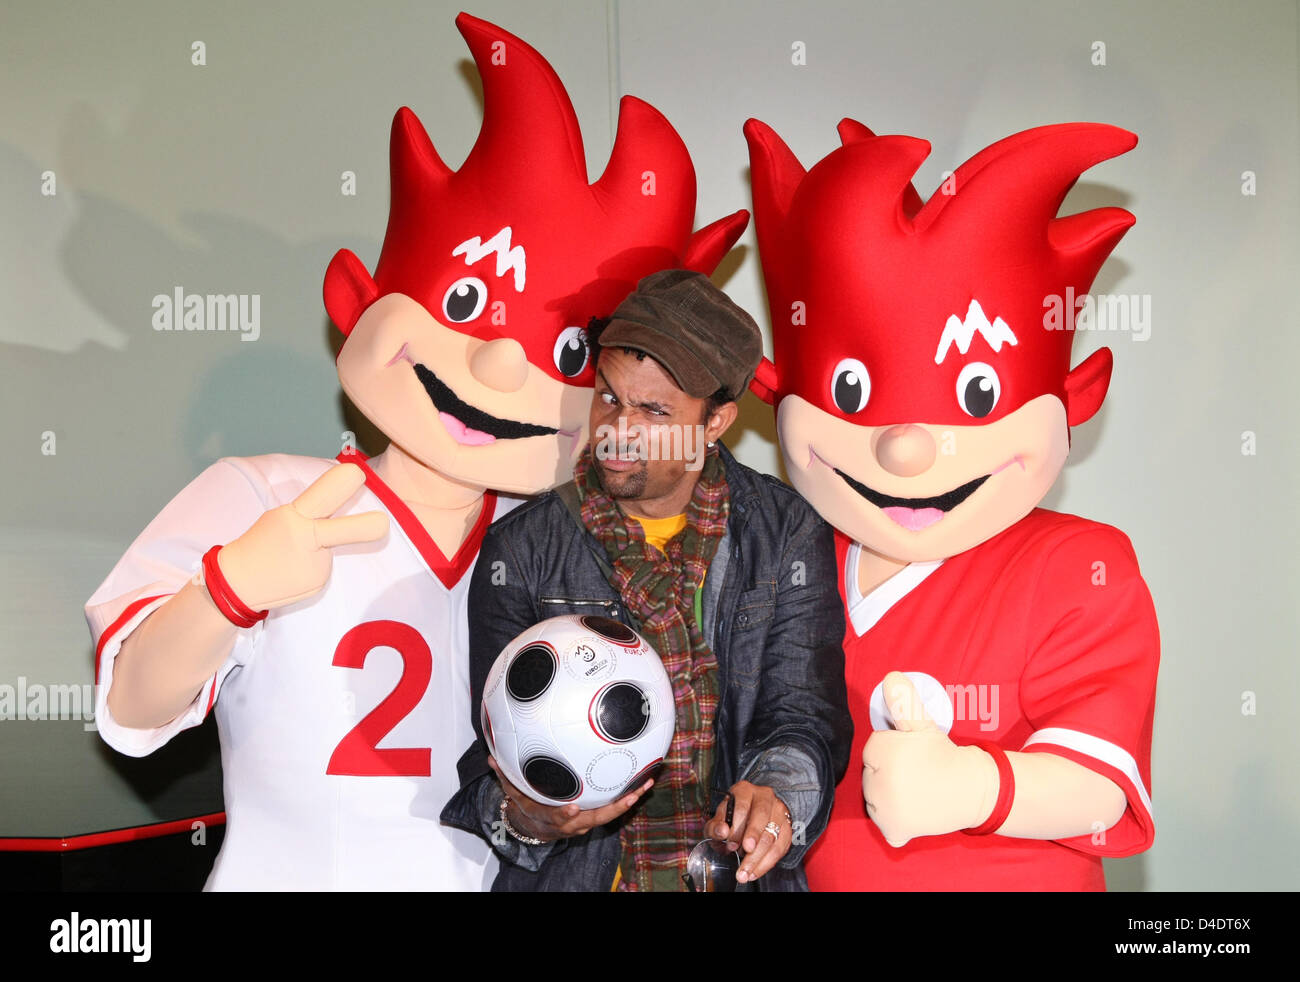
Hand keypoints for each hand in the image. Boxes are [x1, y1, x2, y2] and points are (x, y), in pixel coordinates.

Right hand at [216, 462, 388, 609]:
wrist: (237, 581)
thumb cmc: (264, 541)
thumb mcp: (284, 517)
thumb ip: (314, 513)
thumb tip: (347, 506)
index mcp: (295, 516)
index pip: (320, 496)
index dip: (340, 485)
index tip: (357, 474)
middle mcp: (307, 540)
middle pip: (343, 531)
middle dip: (367, 527)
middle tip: (383, 523)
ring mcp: (314, 565)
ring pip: (331, 551)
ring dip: (318, 552)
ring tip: (291, 559)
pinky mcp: (318, 583)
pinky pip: (325, 568)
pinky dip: (313, 568)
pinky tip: (293, 572)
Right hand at [489, 757, 652, 842]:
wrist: (538, 828)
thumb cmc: (528, 806)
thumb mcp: (514, 793)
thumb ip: (505, 776)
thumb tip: (491, 757)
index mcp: (552, 817)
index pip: (558, 818)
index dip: (565, 815)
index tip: (572, 808)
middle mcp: (573, 822)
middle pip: (596, 818)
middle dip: (615, 808)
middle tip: (631, 796)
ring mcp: (587, 820)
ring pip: (611, 813)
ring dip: (630, 799)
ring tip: (646, 782)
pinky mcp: (597, 815)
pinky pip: (615, 807)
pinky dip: (629, 796)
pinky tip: (643, 780)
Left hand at [705, 781, 791, 883]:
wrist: (753, 814)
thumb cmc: (733, 817)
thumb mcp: (720, 818)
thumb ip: (715, 826)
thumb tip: (721, 832)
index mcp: (744, 790)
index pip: (741, 806)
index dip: (736, 826)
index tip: (730, 843)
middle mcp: (764, 797)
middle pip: (761, 816)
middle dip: (752, 837)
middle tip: (744, 853)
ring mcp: (779, 811)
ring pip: (772, 835)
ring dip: (757, 857)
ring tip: (744, 872)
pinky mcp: (787, 828)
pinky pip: (780, 848)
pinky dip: (766, 863)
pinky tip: (754, 872)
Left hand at [862, 671, 996, 847]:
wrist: (973, 789)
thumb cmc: (942, 754)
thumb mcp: (922, 723)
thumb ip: (904, 700)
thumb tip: (890, 676)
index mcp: (882, 754)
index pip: (872, 750)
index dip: (892, 749)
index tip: (911, 754)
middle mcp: (879, 786)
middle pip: (871, 775)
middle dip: (889, 771)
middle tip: (917, 772)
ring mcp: (886, 811)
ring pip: (875, 799)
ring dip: (890, 795)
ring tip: (916, 788)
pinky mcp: (895, 831)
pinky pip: (885, 826)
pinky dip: (896, 823)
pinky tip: (913, 811)